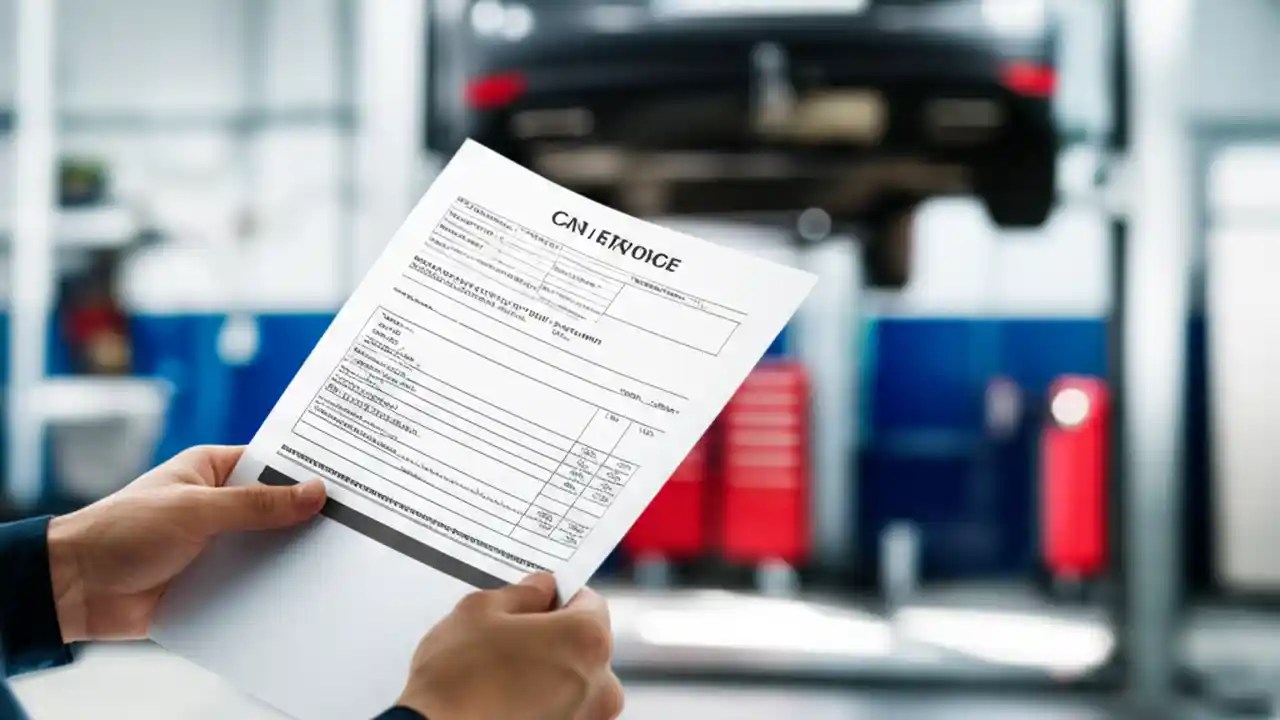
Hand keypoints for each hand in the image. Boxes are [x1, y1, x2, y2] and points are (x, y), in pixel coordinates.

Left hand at [46, 445, 325, 642]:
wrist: (74, 590)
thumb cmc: (123, 531)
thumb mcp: (196, 509)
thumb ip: (257, 505)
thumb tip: (315, 493)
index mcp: (211, 471)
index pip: (272, 465)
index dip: (307, 473)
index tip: (350, 482)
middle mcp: (217, 506)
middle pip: (276, 511)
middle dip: (306, 521)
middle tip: (356, 527)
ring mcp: (215, 547)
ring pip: (267, 550)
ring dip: (290, 559)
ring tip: (340, 564)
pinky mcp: (211, 584)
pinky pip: (251, 585)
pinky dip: (271, 590)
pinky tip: (305, 595)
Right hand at [397, 573, 622, 719]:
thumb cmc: (458, 679)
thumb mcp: (480, 611)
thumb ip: (522, 594)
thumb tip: (542, 589)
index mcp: (586, 639)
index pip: (589, 603)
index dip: (560, 599)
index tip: (536, 605)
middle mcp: (599, 682)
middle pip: (586, 645)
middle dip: (556, 639)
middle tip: (512, 643)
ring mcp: (588, 718)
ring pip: (577, 683)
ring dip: (551, 675)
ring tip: (505, 678)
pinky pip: (565, 712)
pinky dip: (544, 706)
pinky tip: (508, 704)